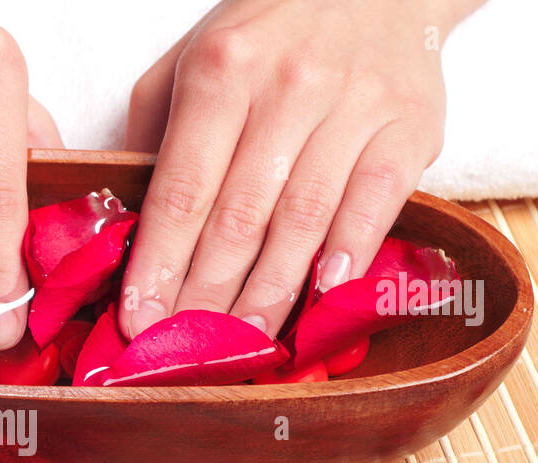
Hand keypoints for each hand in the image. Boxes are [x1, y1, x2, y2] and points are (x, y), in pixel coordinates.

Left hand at [119, 0, 481, 339]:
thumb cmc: (271, 31)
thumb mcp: (192, 58)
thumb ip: (156, 134)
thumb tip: (128, 223)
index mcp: (220, 71)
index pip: (181, 190)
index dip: (158, 265)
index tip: (138, 321)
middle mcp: (285, 87)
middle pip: (237, 217)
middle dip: (204, 297)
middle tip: (184, 354)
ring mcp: (352, 105)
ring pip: (301, 219)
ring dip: (269, 295)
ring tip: (243, 348)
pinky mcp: (409, 123)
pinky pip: (375, 200)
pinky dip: (350, 253)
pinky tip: (325, 298)